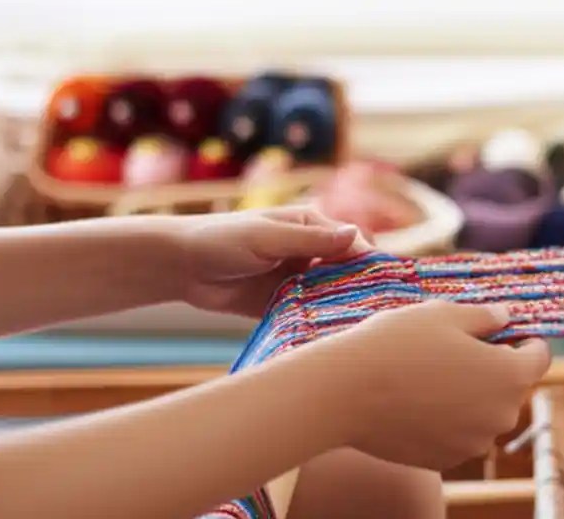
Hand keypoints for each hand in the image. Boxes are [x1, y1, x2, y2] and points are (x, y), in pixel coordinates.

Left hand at [177, 207, 365, 316]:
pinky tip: (329, 337)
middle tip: (372, 313)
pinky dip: (318, 323)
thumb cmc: (221, 239)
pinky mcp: (283, 303)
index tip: (383, 286)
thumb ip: (310, 241)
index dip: (369, 263)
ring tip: (354, 328)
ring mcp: (298, 279)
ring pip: (331, 295)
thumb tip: (356, 235)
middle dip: (360, 289)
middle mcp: (310, 252)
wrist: (181, 266)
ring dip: (340, 308)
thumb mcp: (267, 237)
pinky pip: (309, 314)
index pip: (352, 243)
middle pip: (347, 271)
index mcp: (310, 226)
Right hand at [322, 301, 551, 469]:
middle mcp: (501, 415)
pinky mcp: (446, 460)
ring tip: (430, 373)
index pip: (540, 356)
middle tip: (455, 348)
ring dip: (470, 395)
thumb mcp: (444, 313)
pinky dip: (448, 418)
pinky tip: (416, 400)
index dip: (524, 339)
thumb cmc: (396, 344)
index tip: (502, 331)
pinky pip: (458, 433)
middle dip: (493, 367)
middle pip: (512, 386)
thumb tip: (505, 317)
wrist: (345, 393)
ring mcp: (474, 442)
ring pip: (484, 412)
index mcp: (510, 375)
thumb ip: (485, 316)